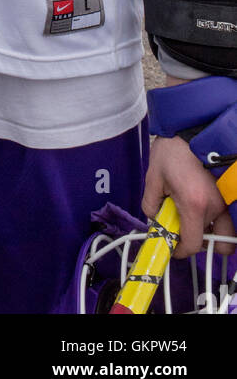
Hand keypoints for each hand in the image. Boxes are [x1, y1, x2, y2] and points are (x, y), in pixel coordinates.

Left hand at [142, 135, 232, 257]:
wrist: (192, 127)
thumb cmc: (173, 150)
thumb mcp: (153, 177)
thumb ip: (151, 204)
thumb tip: (155, 220)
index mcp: (194, 203)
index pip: (193, 244)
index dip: (181, 251)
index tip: (173, 246)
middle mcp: (216, 205)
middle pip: (221, 245)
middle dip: (206, 244)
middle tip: (189, 231)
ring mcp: (227, 199)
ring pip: (227, 230)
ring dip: (213, 230)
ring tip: (195, 215)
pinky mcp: (230, 191)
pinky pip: (229, 215)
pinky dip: (219, 218)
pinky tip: (203, 205)